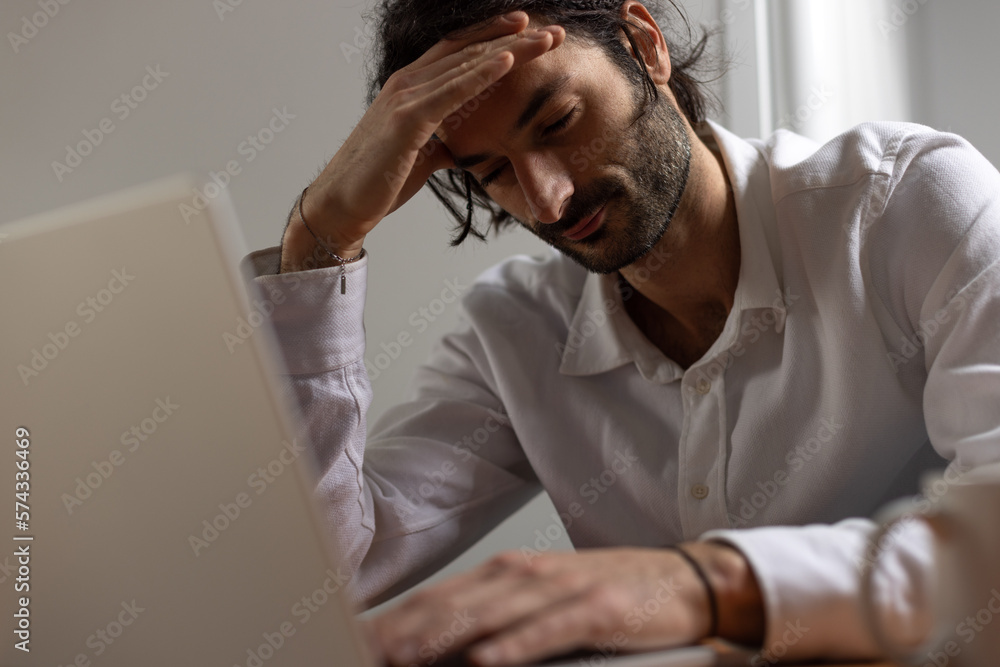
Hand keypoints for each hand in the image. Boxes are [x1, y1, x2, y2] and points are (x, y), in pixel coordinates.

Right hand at [280, 12, 565, 269]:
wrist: (341, 205)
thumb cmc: (378, 181)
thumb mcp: (421, 156)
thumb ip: (442, 143)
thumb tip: (462, 149)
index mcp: (411, 87)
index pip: (458, 52)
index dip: (494, 37)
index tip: (529, 30)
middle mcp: (407, 83)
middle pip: (468, 50)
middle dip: (514, 38)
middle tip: (554, 33)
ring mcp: (405, 98)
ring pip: (465, 64)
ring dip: (509, 50)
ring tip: (544, 40)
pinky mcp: (405, 121)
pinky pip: (450, 92)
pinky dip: (480, 74)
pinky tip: (507, 61)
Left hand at [365, 543, 763, 666]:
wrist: (681, 580)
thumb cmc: (606, 592)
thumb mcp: (543, 598)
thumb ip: (494, 614)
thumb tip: (443, 640)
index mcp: (509, 572)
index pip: (439, 596)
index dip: (396, 619)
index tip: (358, 641)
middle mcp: (527, 574)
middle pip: (454, 603)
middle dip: (404, 631)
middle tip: (366, 652)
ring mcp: (561, 589)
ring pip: (492, 613)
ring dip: (445, 636)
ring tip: (407, 656)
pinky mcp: (596, 609)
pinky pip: (548, 630)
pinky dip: (514, 646)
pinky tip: (486, 661)